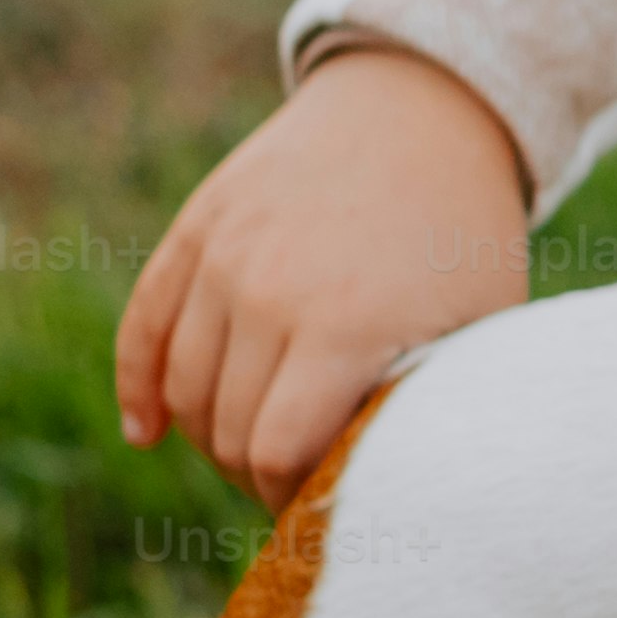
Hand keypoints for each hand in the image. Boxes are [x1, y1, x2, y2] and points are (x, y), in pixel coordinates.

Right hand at [116, 47, 532, 505]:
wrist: (420, 111)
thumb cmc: (462, 236)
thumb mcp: (478, 324)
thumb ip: (430, 406)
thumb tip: (397, 491)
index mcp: (348, 327)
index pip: (279, 452)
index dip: (294, 495)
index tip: (323, 505)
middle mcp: (270, 293)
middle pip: (227, 431)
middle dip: (257, 475)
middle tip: (294, 483)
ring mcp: (225, 257)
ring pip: (183, 389)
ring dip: (209, 437)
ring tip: (253, 453)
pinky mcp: (197, 229)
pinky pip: (144, 327)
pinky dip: (138, 388)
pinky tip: (149, 432)